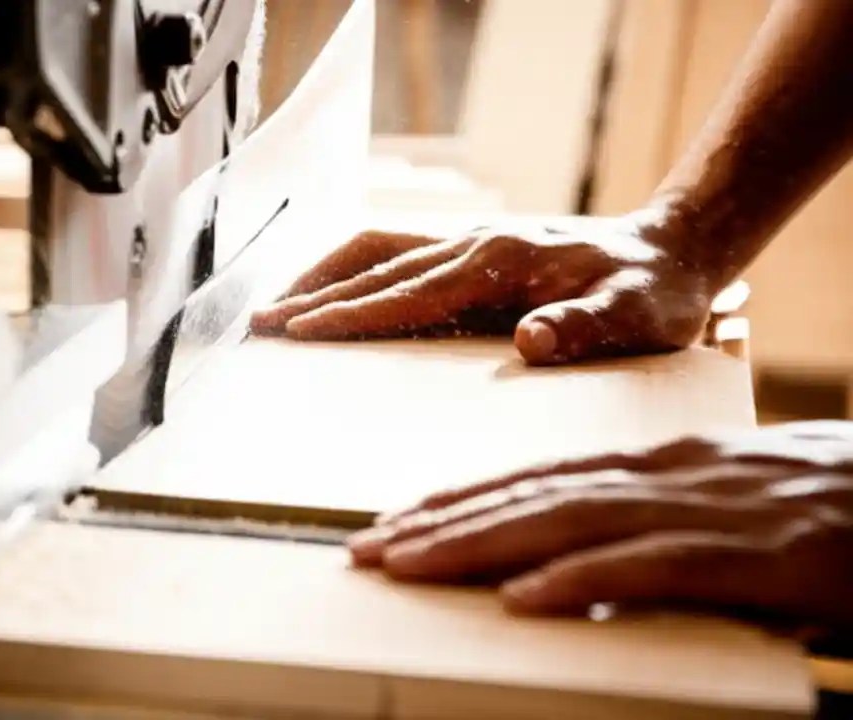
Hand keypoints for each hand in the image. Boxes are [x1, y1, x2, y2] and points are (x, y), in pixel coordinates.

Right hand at [249, 215, 716, 364]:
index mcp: (503, 262)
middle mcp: (474, 244)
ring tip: (277, 308)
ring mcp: (468, 243)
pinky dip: (351, 271)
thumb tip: (532, 344)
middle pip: (377, 268)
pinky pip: (395, 253)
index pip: (411, 291)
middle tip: (261, 326)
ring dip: (323, 277)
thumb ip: (587, 327)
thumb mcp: (640, 316)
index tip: (303, 330)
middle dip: (315, 297)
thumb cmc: (654, 292)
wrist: (670, 249)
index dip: (353, 313)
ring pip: (377, 251)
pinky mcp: (468, 252)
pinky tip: (331, 293)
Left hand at [347, 421, 852, 629]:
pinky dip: (585, 579)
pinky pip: (653, 567)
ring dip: (481, 543)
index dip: (464, 497)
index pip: (540, 477)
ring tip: (408, 563)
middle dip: (443, 521)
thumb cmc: (834, 510)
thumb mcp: (733, 509)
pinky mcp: (757, 555)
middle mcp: (671, 476)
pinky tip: (525, 599)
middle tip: (367, 546)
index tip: (398, 517)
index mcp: (662, 464)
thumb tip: (584, 569)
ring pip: (571, 521)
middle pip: (532, 494)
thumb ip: (658, 529)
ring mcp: (711, 509)